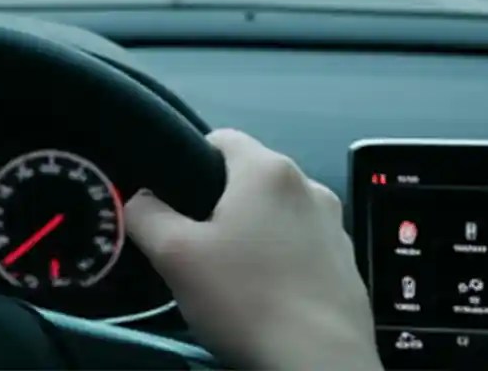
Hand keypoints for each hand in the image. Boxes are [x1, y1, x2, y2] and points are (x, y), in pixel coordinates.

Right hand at [125, 129, 380, 370]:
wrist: (319, 366)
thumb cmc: (246, 300)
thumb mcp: (174, 255)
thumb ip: (145, 214)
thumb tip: (139, 199)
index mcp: (268, 170)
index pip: (219, 138)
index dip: (188, 162)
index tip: (173, 203)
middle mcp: (310, 186)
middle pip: (248, 179)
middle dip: (219, 204)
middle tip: (194, 246)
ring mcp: (335, 226)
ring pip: (275, 214)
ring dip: (252, 233)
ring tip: (231, 276)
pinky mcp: (348, 264)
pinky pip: (301, 246)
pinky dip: (280, 260)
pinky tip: (265, 296)